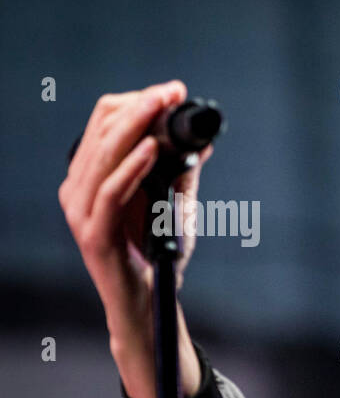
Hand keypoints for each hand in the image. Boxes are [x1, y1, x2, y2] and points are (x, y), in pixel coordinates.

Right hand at [58, 80, 210, 397]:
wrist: (149, 307)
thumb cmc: (159, 258)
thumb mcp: (176, 209)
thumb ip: (183, 176)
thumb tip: (203, 143)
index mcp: (91, 177)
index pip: (103, 122)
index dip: (136, 102)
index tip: (172, 91)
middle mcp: (77, 189)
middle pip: (100, 130)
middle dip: (139, 106)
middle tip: (170, 92)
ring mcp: (81, 212)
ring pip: (102, 154)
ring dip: (135, 126)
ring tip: (161, 106)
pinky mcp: (94, 234)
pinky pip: (110, 192)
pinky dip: (132, 167)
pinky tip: (154, 149)